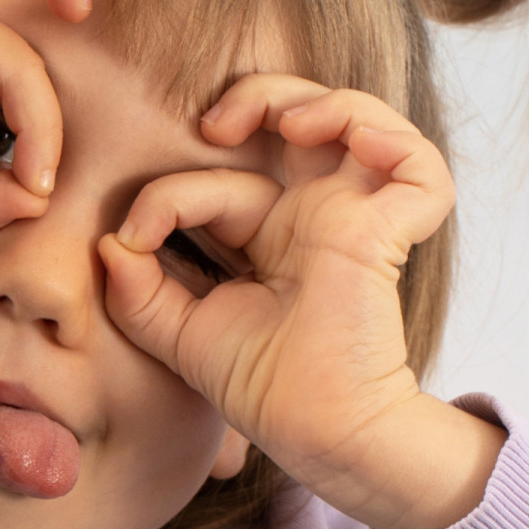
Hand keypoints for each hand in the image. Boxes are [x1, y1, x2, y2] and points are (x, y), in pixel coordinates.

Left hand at [97, 76, 499, 528]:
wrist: (314, 432)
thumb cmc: (260, 388)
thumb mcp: (180, 334)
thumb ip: (138, 292)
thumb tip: (109, 244)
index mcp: (272, 236)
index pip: (226, 180)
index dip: (174, 191)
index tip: (138, 235)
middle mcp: (316, 219)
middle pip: (304, 119)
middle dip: (262, 96)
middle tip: (217, 123)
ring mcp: (357, 220)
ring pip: (364, 122)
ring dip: (327, 102)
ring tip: (289, 122)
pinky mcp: (388, 234)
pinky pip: (420, 170)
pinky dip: (391, 139)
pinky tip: (348, 141)